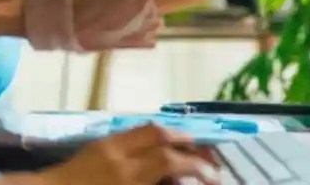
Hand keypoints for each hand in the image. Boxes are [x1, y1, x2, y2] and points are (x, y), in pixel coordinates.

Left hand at [40, 124, 220, 184]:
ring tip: (185, 149)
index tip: (213, 176)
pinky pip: (130, 134)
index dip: (196, 166)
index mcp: (126, 174)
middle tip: (205, 155)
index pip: (169, 160)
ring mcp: (104, 145)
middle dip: (186, 141)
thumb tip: (174, 180)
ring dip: (168, 136)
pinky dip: (149, 138)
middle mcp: (118, 153)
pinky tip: (155, 151)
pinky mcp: (95, 145)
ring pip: (144, 129)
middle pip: (159, 134)